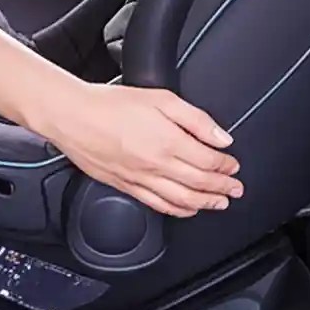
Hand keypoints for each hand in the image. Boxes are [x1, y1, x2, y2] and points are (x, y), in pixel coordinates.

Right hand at [38, 82, 242, 217]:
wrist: (74, 116)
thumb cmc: (110, 104)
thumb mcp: (161, 99)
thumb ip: (196, 119)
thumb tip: (221, 137)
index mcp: (169, 142)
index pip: (209, 162)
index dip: (226, 166)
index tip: (233, 165)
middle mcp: (157, 165)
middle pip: (200, 185)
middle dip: (223, 189)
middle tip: (236, 189)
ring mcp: (141, 179)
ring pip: (182, 201)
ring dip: (206, 204)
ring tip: (219, 203)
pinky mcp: (126, 187)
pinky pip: (158, 205)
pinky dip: (178, 211)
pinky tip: (187, 209)